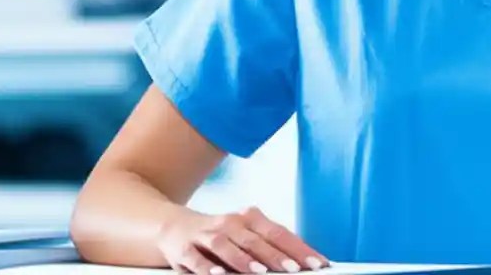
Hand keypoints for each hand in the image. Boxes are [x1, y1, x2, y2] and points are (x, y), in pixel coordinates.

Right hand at [157, 206, 329, 274]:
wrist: (172, 226)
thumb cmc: (218, 236)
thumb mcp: (244, 237)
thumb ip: (268, 248)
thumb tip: (301, 262)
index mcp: (248, 220)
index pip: (278, 232)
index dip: (298, 248)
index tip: (317, 263)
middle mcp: (229, 224)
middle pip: (255, 239)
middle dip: (276, 255)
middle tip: (296, 269)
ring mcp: (206, 235)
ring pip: (226, 245)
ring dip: (244, 259)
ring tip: (261, 272)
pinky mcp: (185, 249)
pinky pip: (197, 259)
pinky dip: (208, 268)